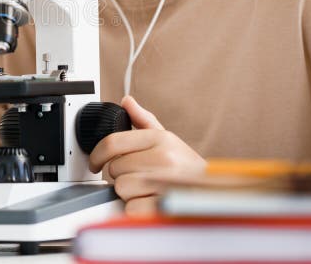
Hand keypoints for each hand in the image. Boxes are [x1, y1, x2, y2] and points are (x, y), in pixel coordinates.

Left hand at [88, 95, 206, 215]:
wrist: (214, 195)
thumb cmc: (187, 168)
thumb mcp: (168, 139)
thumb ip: (143, 120)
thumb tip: (127, 101)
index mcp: (160, 139)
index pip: (112, 142)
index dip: (97, 154)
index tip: (95, 162)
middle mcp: (164, 157)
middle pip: (114, 168)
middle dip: (122, 176)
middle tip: (139, 177)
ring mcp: (164, 182)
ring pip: (121, 188)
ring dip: (129, 194)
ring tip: (147, 190)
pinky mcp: (164, 206)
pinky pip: (131, 208)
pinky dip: (137, 209)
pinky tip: (151, 203)